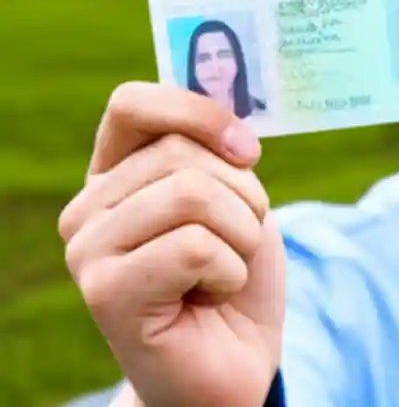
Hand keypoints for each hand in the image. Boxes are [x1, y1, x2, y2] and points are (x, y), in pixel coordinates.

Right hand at [59, 82, 284, 406]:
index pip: (133, 103)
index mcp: (115, 173)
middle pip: (183, 154)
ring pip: (193, 195)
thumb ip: (216, 150)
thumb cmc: (235, 278)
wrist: (236, 363)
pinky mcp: (105, 292)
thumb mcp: (237, 199)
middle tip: (236, 243)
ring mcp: (88, 250)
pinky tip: (210, 297)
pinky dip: (229, 271)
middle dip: (243, 197)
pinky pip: (196, 246)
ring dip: (240, 235)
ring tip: (222, 271)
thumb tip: (222, 96)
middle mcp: (89, 207)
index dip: (199, 112)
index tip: (248, 150)